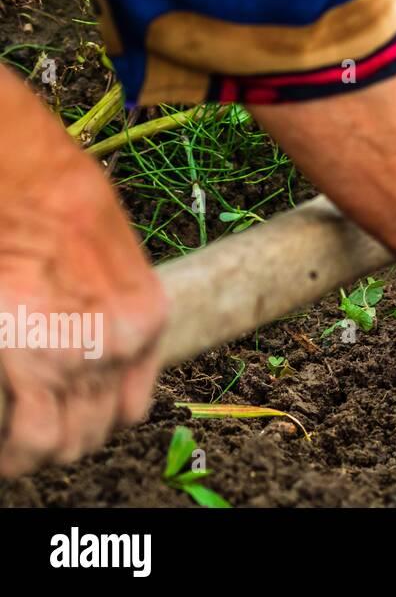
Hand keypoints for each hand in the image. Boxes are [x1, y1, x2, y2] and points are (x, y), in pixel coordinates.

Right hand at [0, 69, 165, 476]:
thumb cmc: (60, 199)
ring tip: (14, 447)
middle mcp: (124, 346)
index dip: (94, 415)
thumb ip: (105, 306)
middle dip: (62, 434)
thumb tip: (83, 331)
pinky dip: (14, 453)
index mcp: (147, 318)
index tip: (66, 416)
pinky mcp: (34, 364)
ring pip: (64, 443)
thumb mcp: (110, 255)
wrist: (28, 177)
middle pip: (96, 428)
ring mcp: (81, 360)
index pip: (130, 404)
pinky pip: (28, 438)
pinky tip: (4, 452)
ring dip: (35, 449)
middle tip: (28, 430)